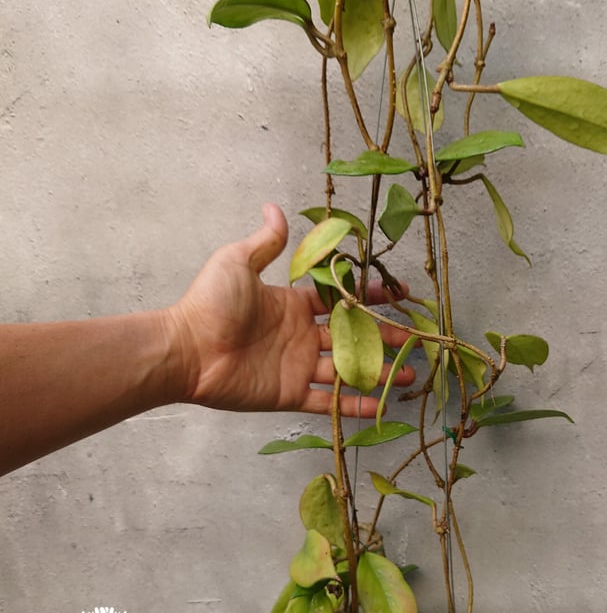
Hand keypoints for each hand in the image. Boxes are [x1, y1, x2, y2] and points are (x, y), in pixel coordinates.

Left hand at [166, 203, 414, 416]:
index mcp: (293, 305)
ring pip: (347, 370)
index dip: (369, 297)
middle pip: (352, 337)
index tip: (397, 295)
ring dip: (378, 373)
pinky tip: (379, 405)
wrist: (187, 349)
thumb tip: (275, 208)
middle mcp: (301, 336)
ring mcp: (297, 366)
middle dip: (384, 338)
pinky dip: (353, 404)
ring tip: (410, 376)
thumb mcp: (238, 262)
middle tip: (413, 341)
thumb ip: (265, 242)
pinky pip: (326, 401)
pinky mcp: (289, 394)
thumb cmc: (210, 304)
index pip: (341, 300)